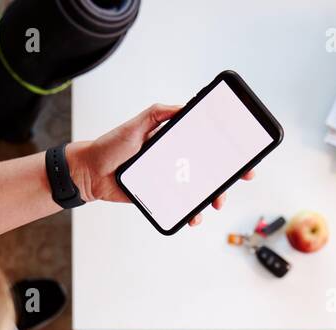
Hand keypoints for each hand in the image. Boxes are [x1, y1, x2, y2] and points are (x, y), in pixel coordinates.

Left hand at [67, 104, 255, 226]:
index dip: (227, 150)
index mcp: (173, 141)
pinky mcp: (159, 198)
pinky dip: (190, 213)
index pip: (207, 144)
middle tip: (240, 179)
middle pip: (209, 170)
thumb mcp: (137, 124)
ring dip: (211, 197)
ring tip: (214, 202)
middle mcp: (175, 161)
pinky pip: (179, 207)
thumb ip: (160, 113)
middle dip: (227, 177)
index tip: (244, 155)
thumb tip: (186, 107)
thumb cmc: (111, 145)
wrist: (90, 173)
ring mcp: (169, 181)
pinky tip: (194, 216)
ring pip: (198, 191)